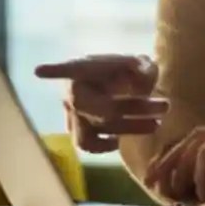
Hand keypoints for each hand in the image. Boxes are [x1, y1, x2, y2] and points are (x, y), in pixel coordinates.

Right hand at [35, 54, 167, 153]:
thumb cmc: (121, 69)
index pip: (69, 68)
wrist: (109, 81)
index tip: (39, 71)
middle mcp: (74, 93)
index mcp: (81, 69)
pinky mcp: (79, 131)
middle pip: (104, 106)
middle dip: (138, 108)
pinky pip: (87, 144)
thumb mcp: (135, 61)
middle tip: (165, 105)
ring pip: (98, 127)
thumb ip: (142, 66)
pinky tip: (121, 139)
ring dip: (130, 127)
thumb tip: (146, 76)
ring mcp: (74, 114)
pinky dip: (105, 144)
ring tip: (156, 124)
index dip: (54, 70)